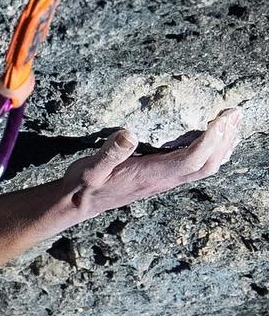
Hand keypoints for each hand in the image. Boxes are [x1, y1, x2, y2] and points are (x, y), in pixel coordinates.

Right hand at [64, 106, 244, 221]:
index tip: (222, 117)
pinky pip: (198, 167)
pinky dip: (214, 151)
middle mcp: (164, 180)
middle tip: (235, 113)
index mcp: (151, 176)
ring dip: (224, 145)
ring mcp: (166, 181)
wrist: (80, 203)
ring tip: (234, 121)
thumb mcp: (90, 168)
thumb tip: (128, 133)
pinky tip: (219, 138)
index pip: (191, 160)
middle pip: (207, 165)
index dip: (210, 140)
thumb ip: (109, 153)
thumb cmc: (85, 185)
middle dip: (225, 139)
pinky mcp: (165, 178)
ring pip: (206, 168)